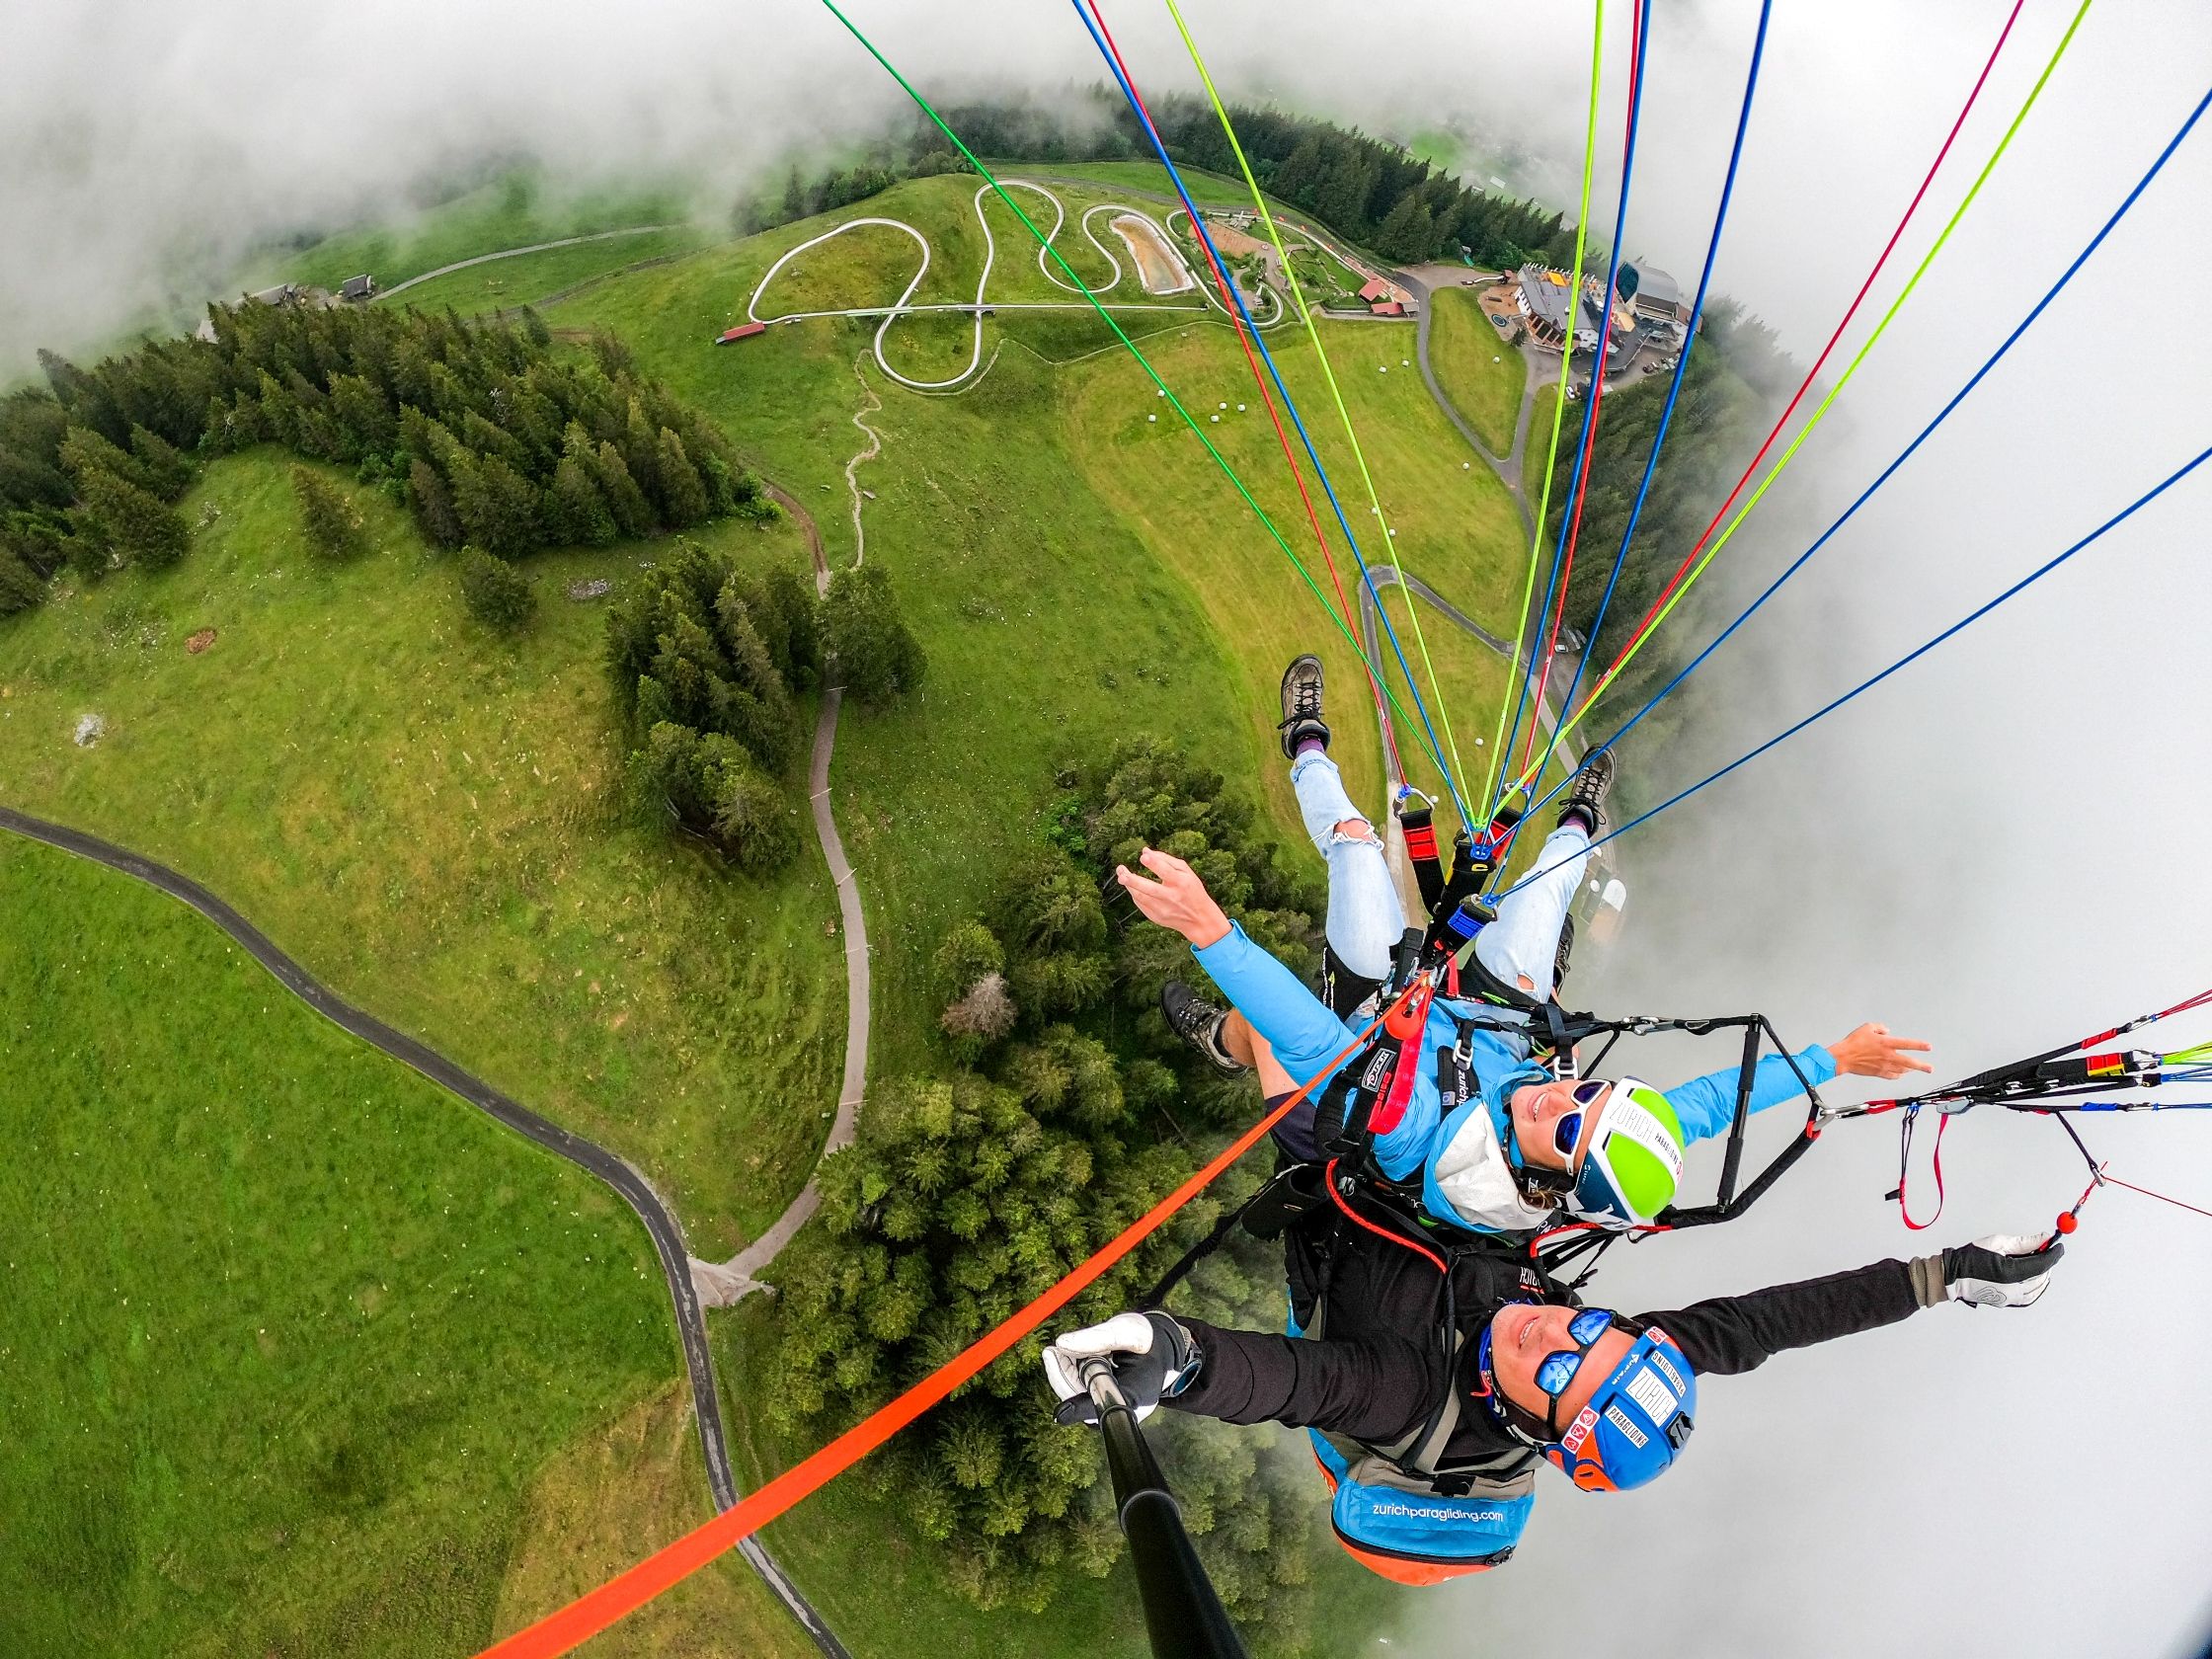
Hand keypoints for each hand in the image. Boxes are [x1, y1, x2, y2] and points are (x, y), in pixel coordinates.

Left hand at [1041, 1310, 1200, 1423]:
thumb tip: (1062, 1344)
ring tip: (1072, 1350)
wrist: (1159, 1351)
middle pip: (1082, 1401)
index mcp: (1137, 1394)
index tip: (1061, 1412)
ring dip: (1066, 1372)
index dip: (1082, 1409)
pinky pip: (1077, 1393)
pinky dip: (1071, 1373)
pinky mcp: (1100, 1406)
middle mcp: (1122, 1410)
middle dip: (1063, 1375)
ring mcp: (1109, 1410)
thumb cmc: (1148, 1342)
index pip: (1107, 1405)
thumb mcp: (1129, 1330)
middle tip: (1052, 1351)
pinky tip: (1079, 1358)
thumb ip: (1097, 1336)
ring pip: (1076, 1397)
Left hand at [1114, 848, 1231, 948]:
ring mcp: (1163, 909)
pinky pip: (1141, 905)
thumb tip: (1145, 851)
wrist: (1199, 919)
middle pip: (1150, 889)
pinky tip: (1131, 887)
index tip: (1143, 856)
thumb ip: (1167, 860)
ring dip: (1129, 886)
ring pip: (1142, 898)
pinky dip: (1135, 895)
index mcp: (1181, 883)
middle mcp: (1172, 897)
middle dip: (1134, 880)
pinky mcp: (1157, 918)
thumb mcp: (1187, 872)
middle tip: (1121, 872)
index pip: (1166, 872)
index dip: (1154, 863)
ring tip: (1121, 876)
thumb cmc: (1192, 890)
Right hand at [1826, 1022, 1932, 1079]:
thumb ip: (1879, 1028)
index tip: (1928, 1047)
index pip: (1907, 1044)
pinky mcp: (1879, 1073)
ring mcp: (1884, 1066)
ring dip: (1910, 1070)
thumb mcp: (1866, 1028)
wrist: (1843, 1057)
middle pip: (1909, 1062)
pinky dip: (1898, 1075)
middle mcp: (1888, 1056)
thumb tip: (1886, 1031)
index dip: (1919, 1045)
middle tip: (1930, 1068)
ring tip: (1914, 1069)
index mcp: (1886, 1043)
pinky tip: (1900, 1074)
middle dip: (1922, 1066)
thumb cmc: (1853, 1043)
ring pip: (1902, 1070)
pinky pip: (1893, 1076)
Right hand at [1943, 1233, 2063, 1307]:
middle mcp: (2013, 1289)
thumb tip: (2044, 1239)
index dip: (2053, 1254)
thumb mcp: (1997, 1243)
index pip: (2042, 1264)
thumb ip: (2024, 1243)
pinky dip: (2037, 1287)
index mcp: (2011, 1273)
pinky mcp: (2007, 1302)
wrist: (1952, 1276)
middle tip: (2046, 1249)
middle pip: (2042, 1276)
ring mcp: (2011, 1298)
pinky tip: (2034, 1277)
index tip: (2059, 1246)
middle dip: (2048, 1262)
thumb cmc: (1971, 1257)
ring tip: (2038, 1261)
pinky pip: (2030, 1296)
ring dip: (2043, 1274)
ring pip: (2038, 1288)